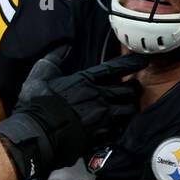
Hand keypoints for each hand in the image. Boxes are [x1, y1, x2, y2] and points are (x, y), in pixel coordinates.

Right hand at [0, 51, 146, 179]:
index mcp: (85, 80)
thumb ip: (54, 58)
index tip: (142, 60)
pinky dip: (121, 128)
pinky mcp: (101, 134)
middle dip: (132, 89)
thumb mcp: (41, 75)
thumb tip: (64, 45)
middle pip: (128, 90)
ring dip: (130, 109)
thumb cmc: (36, 105)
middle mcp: (98, 96)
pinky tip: (118, 128)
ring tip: (127, 109)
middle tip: (132, 89)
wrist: (37, 133)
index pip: (115, 68)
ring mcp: (102, 116)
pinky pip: (119, 129)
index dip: (130, 63)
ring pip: (129, 110)